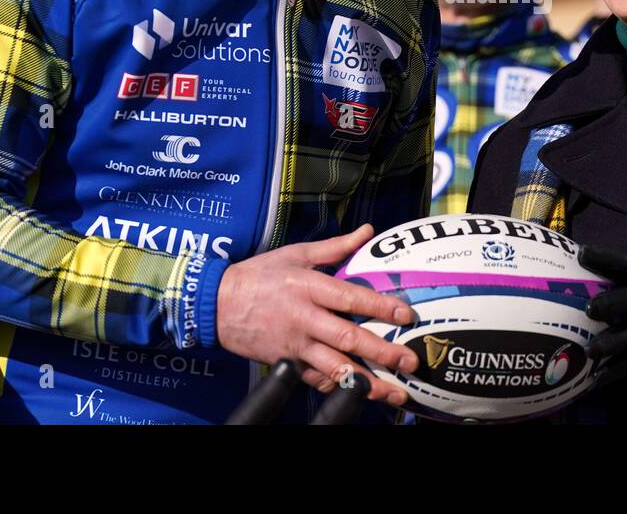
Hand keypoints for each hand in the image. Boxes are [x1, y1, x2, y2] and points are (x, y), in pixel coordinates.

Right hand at [216, 224, 417, 406]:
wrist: (215, 304)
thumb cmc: (258, 276)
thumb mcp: (296, 254)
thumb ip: (335, 247)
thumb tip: (367, 231)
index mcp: (308, 288)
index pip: (350, 298)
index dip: (380, 307)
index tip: (406, 315)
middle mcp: (304, 319)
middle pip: (348, 338)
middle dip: (383, 352)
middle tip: (410, 360)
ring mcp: (295, 346)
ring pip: (336, 368)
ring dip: (368, 382)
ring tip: (395, 391)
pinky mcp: (286, 364)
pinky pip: (316, 380)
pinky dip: (339, 388)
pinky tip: (361, 395)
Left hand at [580, 244, 626, 386]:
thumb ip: (610, 270)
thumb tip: (576, 254)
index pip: (622, 265)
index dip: (603, 258)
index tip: (582, 254)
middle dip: (611, 304)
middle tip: (589, 309)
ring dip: (611, 344)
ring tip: (590, 351)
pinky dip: (614, 372)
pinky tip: (595, 378)